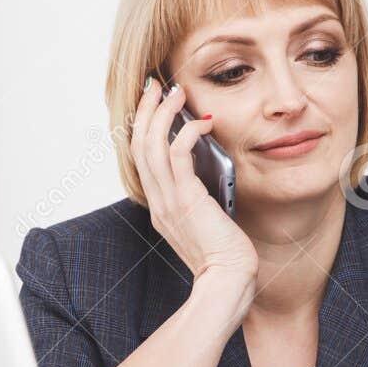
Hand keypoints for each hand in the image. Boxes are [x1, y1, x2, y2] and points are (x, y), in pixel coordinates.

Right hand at [129, 77, 256, 293]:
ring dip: (163, 112)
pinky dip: (188, 132)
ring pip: (152, 145)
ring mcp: (168, 201)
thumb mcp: (207, 222)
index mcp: (159, 207)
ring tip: (176, 91)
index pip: (141, 159)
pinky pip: (177, 154)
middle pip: (139, 145)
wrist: (228, 281)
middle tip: (156, 85)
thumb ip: (201, 198)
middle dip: (146, 111)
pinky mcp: (186, 199)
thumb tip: (211, 170)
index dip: (144, 128)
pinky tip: (203, 122)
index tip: (154, 105)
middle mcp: (157, 202)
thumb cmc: (225, 257)